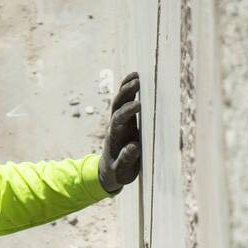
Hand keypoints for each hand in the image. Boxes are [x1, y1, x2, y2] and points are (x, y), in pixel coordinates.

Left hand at [99, 72, 140, 193]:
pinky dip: (129, 89)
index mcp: (115, 137)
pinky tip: (137, 78)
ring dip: (127, 88)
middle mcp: (116, 126)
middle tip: (137, 83)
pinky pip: (125, 102)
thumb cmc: (118, 172)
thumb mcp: (122, 172)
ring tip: (138, 75)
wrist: (110, 172)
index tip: (138, 105)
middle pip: (117, 105)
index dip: (127, 111)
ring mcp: (119, 121)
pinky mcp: (124, 120)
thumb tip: (133, 146)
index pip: (119, 120)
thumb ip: (126, 160)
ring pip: (120, 101)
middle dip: (126, 94)